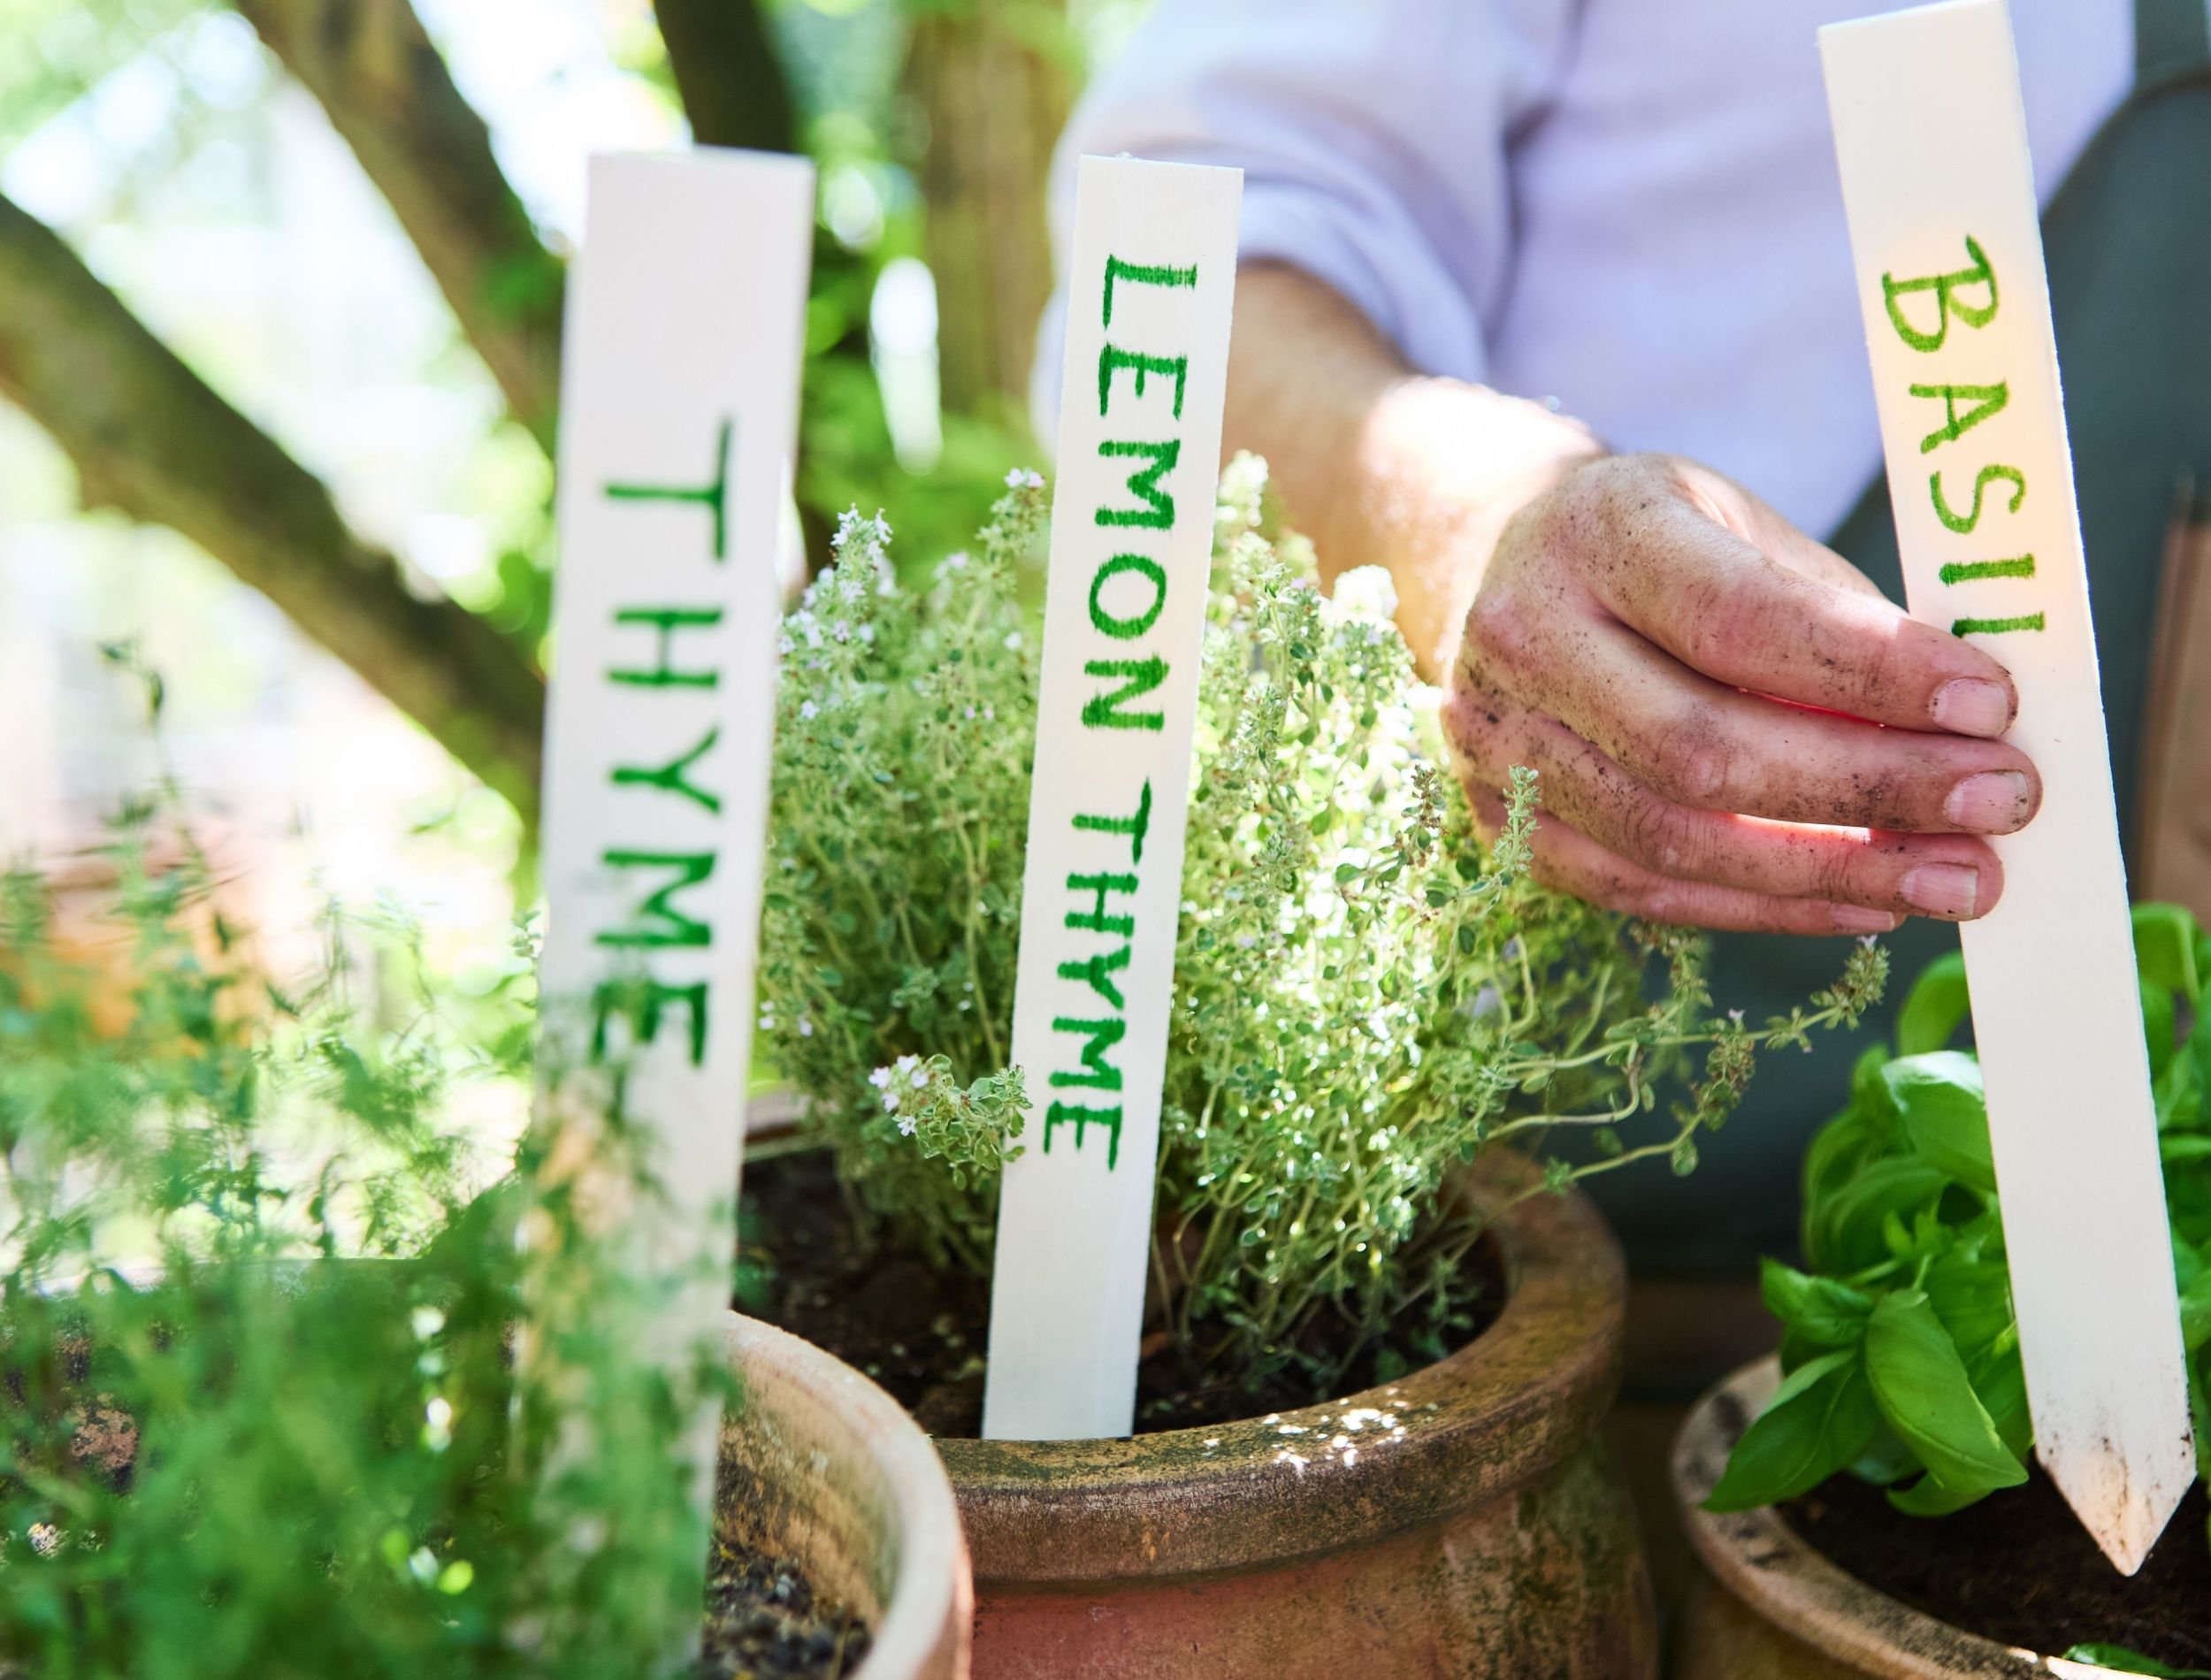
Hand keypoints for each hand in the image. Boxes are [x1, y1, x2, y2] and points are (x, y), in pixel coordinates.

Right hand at [1443, 452, 2039, 934]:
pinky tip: (1865, 901)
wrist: (1504, 568)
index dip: (1869, 673)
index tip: (1987, 705)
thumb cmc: (1659, 545)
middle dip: (1868, 788)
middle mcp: (1523, 642)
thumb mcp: (1742, 526)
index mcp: (1592, 535)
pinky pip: (1645, 893)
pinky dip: (1767, 906)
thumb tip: (1963, 728)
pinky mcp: (1504, 829)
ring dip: (1832, 871)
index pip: (1735, 620)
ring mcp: (1497, 747)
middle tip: (1996, 804)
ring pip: (1672, 839)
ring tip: (1955, 879)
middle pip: (1701, 748)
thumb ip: (1833, 616)